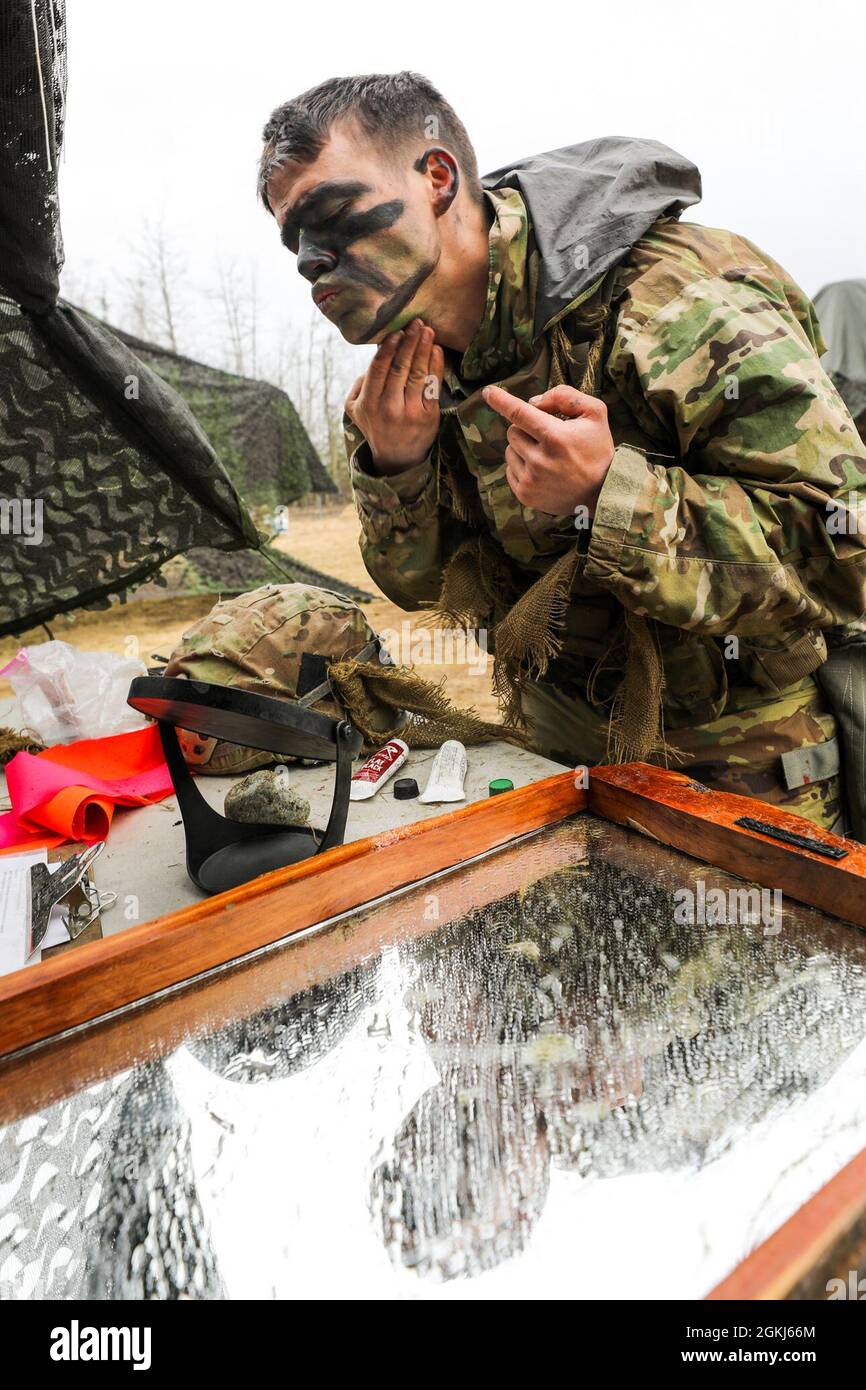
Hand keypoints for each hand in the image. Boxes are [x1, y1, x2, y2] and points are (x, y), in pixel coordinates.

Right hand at [345, 319, 443, 474]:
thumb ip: (360, 384)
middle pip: (400, 369)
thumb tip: (375, 357)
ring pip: (418, 375)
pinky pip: (432, 386)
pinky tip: (436, 351)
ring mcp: (411, 413)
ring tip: (428, 331)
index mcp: (368, 404)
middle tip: (416, 323)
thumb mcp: (356, 409)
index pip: (379, 370)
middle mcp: (389, 409)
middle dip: (409, 343)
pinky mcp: (429, 417)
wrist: (397, 457)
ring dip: (424, 350)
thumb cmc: (376, 424)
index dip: (389, 349)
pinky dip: (435, 366)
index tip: (396, 331)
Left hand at [482, 383, 614, 516]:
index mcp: (555, 437)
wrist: (603, 492)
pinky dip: (522, 465)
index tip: (487, 392)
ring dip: (523, 447)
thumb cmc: (598, 449)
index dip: (500, 400)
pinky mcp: (525, 495)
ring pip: (510, 450)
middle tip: (547, 437)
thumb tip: (533, 401)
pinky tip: (542, 470)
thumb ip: (565, 397)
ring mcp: (531, 480)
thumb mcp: (595, 413)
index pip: (519, 413)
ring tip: (547, 456)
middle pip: (513, 431)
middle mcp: (540, 460)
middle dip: (526, 428)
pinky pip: (510, 470)